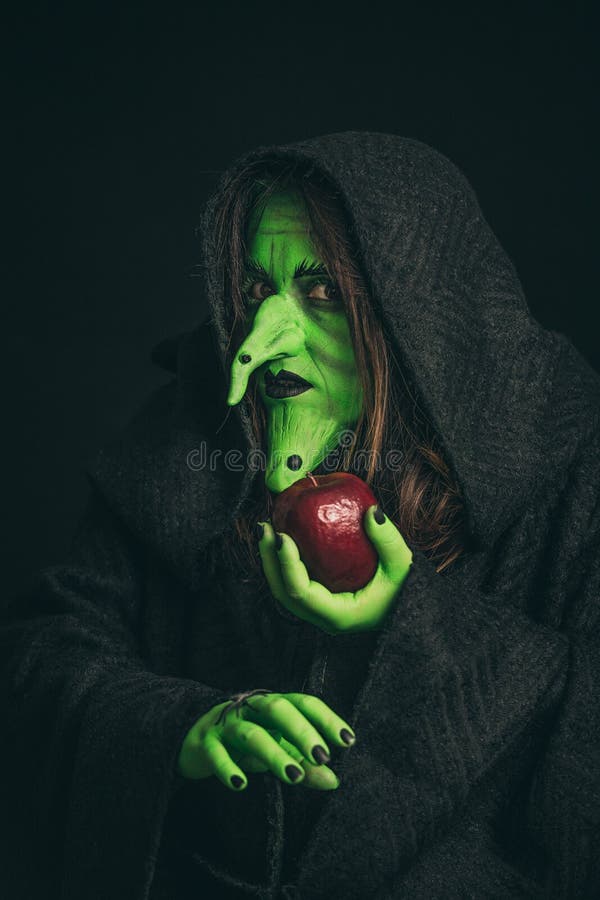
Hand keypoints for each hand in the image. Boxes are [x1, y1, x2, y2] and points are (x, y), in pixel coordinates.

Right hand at [176, 690, 356, 791]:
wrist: (196, 739)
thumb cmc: (246, 743)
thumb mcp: (277, 750)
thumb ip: (305, 765)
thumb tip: (334, 781)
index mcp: (274, 705)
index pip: (304, 703)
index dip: (326, 719)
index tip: (348, 741)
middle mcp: (252, 708)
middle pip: (278, 710)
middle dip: (302, 731)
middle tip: (322, 756)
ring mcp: (227, 724)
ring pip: (251, 733)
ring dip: (274, 754)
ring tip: (293, 776)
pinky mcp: (204, 742)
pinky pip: (216, 753)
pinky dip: (228, 768)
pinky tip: (240, 784)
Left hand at [258, 505, 412, 634]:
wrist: (411, 613)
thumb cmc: (407, 591)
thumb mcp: (403, 566)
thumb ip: (388, 540)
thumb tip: (372, 511)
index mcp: (339, 616)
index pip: (300, 593)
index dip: (286, 565)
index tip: (282, 536)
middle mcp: (324, 618)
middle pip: (283, 593)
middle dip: (269, 559)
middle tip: (266, 526)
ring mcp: (320, 612)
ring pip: (284, 591)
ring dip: (272, 561)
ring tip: (268, 529)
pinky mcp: (320, 602)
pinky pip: (294, 584)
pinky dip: (284, 563)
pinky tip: (284, 538)